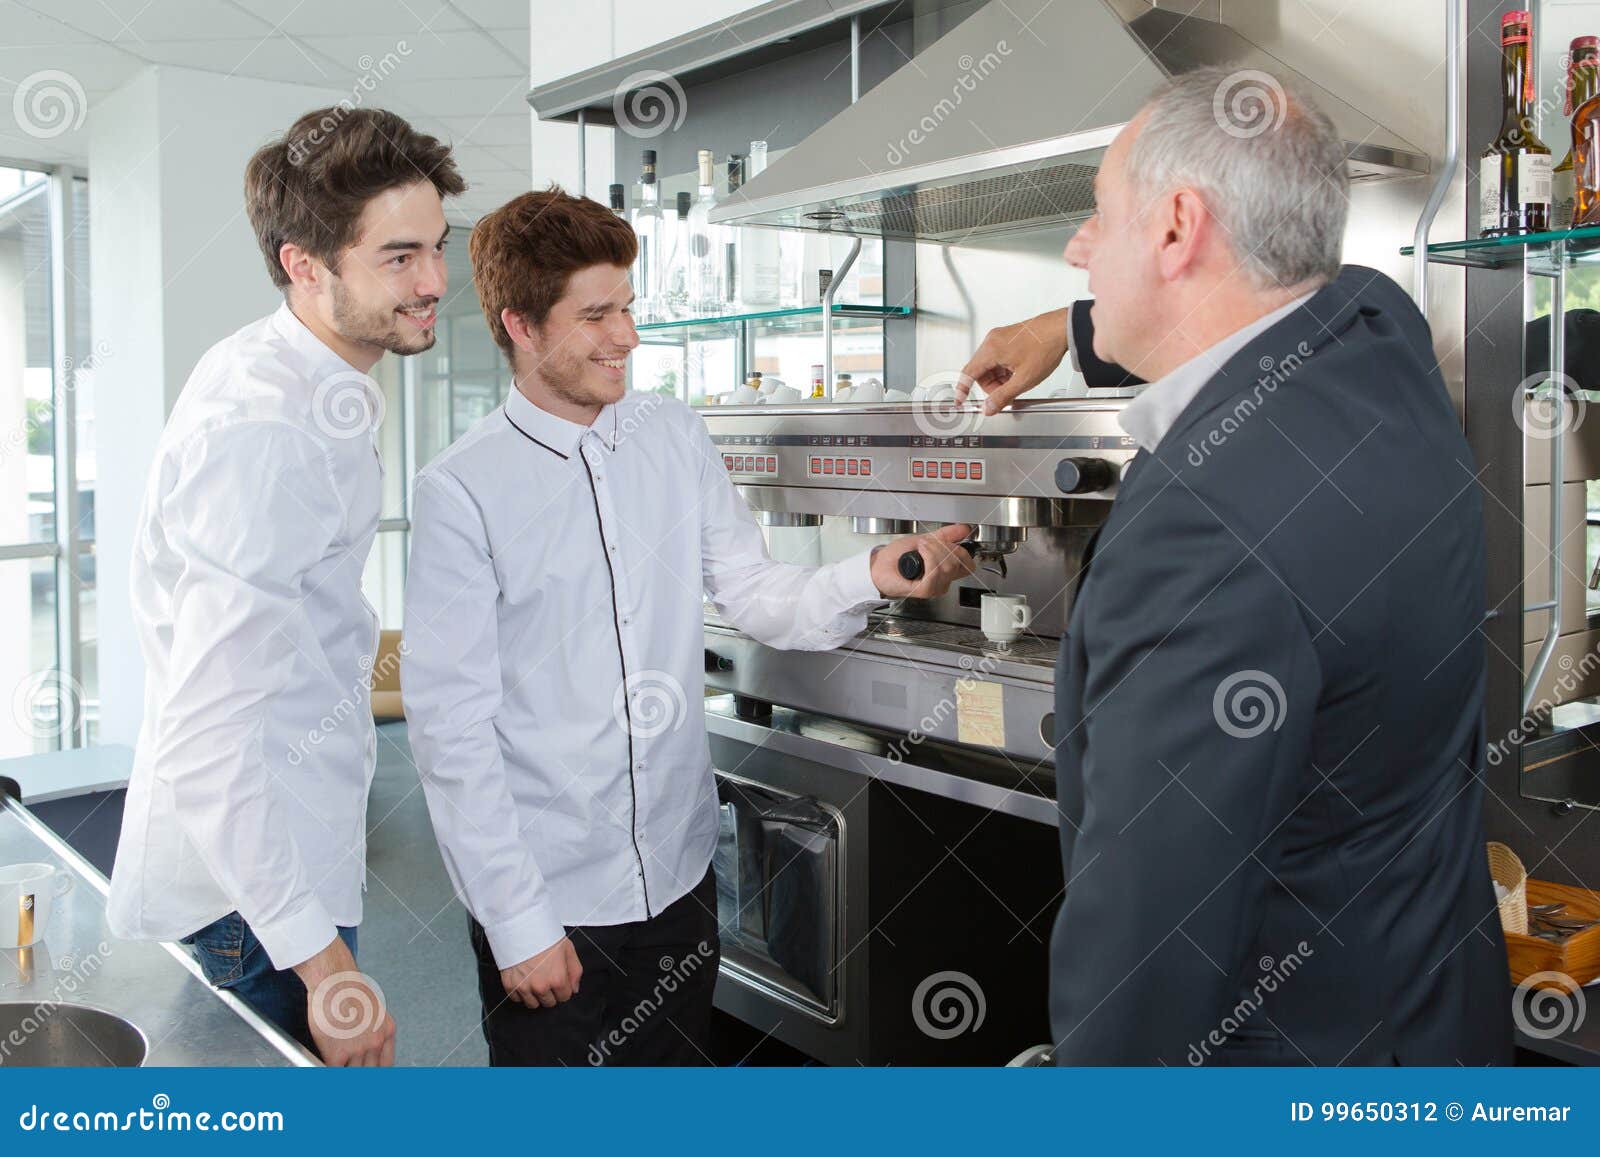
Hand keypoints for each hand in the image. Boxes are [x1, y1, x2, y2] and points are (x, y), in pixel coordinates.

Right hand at [292, 934, 395, 1066]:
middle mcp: (376, 1042)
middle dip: (359, 1077)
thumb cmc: (347, 988)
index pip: (386, 1066)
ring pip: (351, 1075)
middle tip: (348, 1075)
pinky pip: (332, 1073)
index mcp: (387, 1031)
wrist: (334, 979)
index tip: (367, 1077)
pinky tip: (321, 1069)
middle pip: (370, 1074)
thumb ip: (371, 1031)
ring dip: (342, 1073)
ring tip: (335, 1072)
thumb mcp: (371, 1009)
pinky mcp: (337, 1053)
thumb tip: (362, 1050)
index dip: (374, 1075)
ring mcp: (358, 1049)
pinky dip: (326, 1072)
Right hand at [500, 936, 582, 1008]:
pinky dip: (520, 992)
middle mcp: (541, 986)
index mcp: (557, 979)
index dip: (563, 988)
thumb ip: (575, 971)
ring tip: (535, 979)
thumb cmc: (545, 936)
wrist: (521, 927)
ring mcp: (524, 987)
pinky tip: (524, 979)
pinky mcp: (510, 985)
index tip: (559, 980)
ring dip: (535, 995)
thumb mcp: (568, 949)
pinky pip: (517, 999)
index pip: (564, 997)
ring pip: (533, 1004)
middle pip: (549, 1003)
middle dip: (550, 993)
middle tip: (547, 978)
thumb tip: (574, 988)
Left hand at [871, 524, 976, 598]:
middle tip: (927, 543)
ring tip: (921, 547)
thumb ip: (946, 535)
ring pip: (946, 567)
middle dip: (943, 546)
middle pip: (958, 562)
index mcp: (945, 571)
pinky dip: (928, 558)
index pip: (968, 564)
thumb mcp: (925, 540)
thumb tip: (964, 529)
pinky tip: (920, 553)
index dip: (962, 550)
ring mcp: (934, 587)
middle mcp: (942, 581)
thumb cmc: (896, 557)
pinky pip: (935, 573)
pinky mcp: (924, 590)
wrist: (878, 565)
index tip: (949, 541)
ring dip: (933, 551)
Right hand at [956, 307, 1070, 413]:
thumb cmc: (1046, 347)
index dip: (962, 390)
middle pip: (980, 371)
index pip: (968, 373)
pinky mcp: (1007, 337)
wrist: (1062, 328)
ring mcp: (999, 337)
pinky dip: (1005, 369)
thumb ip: (1003, 396)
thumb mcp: (1024, 379)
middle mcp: (992, 341)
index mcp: (991, 349)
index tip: (960, 401)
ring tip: (1017, 381)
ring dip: (999, 378)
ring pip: (990, 365)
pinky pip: (998, 357)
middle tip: (1007, 393)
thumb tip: (988, 408)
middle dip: (991, 386)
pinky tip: (1019, 372)